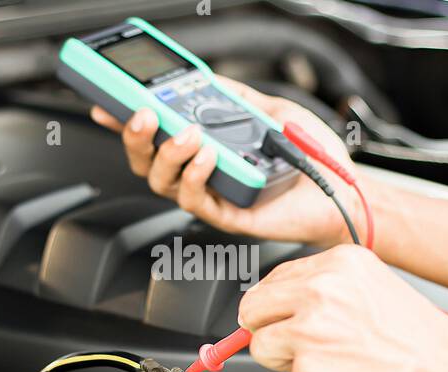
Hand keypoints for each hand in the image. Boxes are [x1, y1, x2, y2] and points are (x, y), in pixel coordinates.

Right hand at [90, 77, 361, 247]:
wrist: (342, 188)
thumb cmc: (310, 156)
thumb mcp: (269, 111)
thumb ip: (235, 96)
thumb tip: (205, 79)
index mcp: (204, 146)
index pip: (155, 133)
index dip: (124, 120)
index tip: (105, 101)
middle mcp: (200, 172)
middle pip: (146, 160)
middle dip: (135, 136)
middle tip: (142, 115)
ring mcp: (211, 195)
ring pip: (163, 182)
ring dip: (167, 155)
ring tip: (187, 133)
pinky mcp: (226, 216)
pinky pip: (195, 201)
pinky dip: (194, 176)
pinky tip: (206, 156)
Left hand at [238, 245, 447, 371]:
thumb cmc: (429, 346)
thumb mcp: (376, 291)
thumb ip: (329, 293)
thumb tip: (285, 307)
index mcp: (339, 262)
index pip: (273, 280)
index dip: (277, 309)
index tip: (286, 322)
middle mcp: (321, 288)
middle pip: (253, 310)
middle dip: (270, 334)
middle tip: (304, 351)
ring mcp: (312, 328)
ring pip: (263, 349)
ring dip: (292, 367)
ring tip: (336, 369)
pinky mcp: (310, 369)